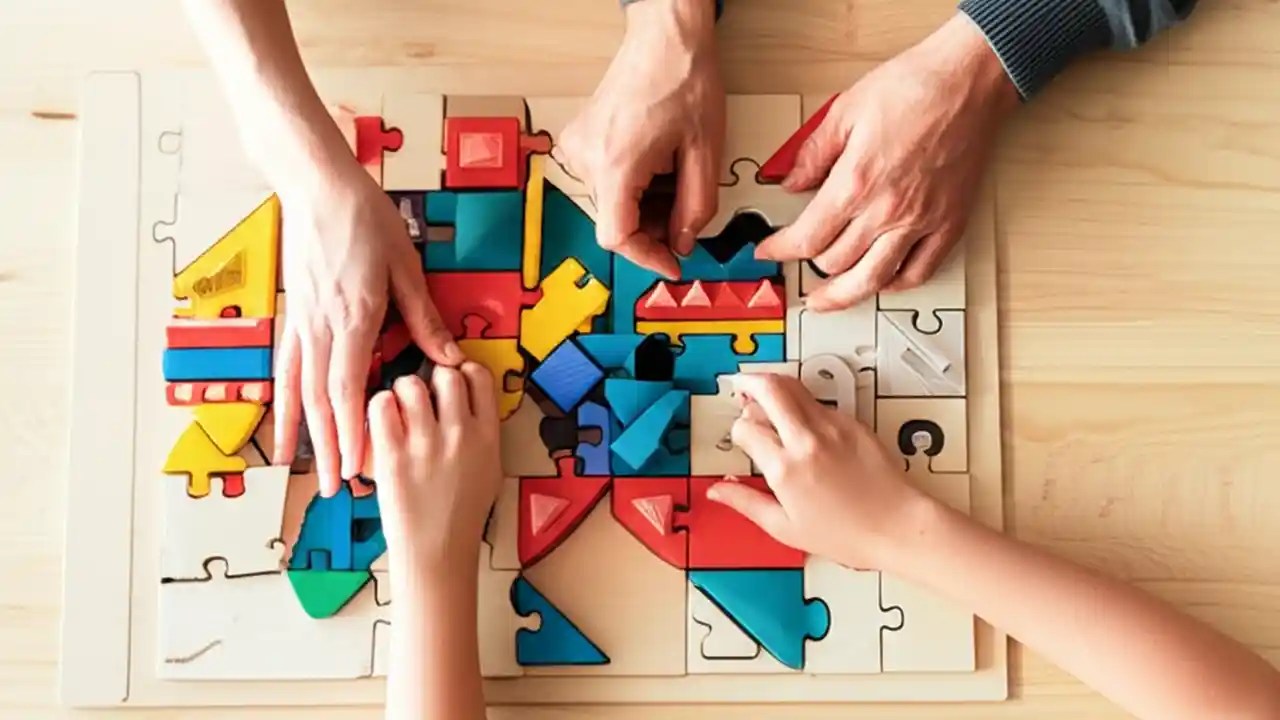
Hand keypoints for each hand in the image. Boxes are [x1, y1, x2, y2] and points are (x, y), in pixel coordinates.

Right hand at [272, 164, 462, 495]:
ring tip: (301, 468)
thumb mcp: (405, 267)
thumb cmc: (364, 220)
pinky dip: (284, 400)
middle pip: (321, 400)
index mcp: (353, 318)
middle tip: (336, 488)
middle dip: (329, 448)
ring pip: (298, 389)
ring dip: (302, 433)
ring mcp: (302, 322)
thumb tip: (449, 360)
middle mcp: (321, 327)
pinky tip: (284, 422)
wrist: (317, 186)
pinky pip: (286, 368)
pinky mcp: (294, 315)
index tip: (360, 467)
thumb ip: (424, 318)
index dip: (354, 431)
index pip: (350, 388)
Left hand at [369, 364, 501, 571]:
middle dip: (431, 380)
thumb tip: (470, 401)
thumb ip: (482, 432)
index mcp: (488, 435)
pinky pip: (381, 406)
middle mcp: (460, 434)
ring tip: (399, 409)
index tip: (452, 382)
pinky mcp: (393, 457)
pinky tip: (382, 422)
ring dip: (402, 391)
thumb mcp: (490, 468)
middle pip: (445, 374)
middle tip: (422, 398)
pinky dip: (379, 408)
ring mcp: (426, 444)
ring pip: (410, 384)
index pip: (479, 376)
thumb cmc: (463, 513)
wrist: (438, 551)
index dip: (462, 372)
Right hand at [557, 0, 723, 277]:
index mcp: (616, 163)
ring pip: (613, 203)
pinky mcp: (580, 140)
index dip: (646, 258)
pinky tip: (658, 165)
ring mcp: (579, 147)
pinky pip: (606, 181)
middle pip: (616, 220)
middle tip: (685, 212)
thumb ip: (695, 208)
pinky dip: (634, 185)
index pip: (618, 236)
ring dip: (646, 204)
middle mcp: (587, 157)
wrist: (664, 36)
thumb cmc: (683, 77)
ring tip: (675, 175)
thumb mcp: (705, 152)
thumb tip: (682, 242)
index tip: (671, 264)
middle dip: (654, 226)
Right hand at [706, 373, 931, 570]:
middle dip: (749, 382)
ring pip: (795, 387)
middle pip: (769, 388)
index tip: (742, 438)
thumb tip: (719, 492)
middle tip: (741, 386)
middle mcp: (807, 440)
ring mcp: (832, 427)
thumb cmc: (849, 534)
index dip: (738, 431)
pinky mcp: (853, 423)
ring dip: (776, 386)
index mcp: (785, 468)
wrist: (898, 527)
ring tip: (767, 396)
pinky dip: (805, 404)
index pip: (746, 428)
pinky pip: (820, 403)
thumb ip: (747, 503)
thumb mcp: (786, 527)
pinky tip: (803, 420)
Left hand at [756, 14, 1018, 310]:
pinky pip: (920, 271)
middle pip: (835, 263)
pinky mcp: (949, 224)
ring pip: (874, 279)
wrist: (968, 81)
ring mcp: (921, 221)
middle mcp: (887, 209)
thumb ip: (812, 154)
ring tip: (828, 300)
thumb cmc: (915, 87)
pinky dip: (896, 284)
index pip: (806, 237)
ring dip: (844, 296)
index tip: (769, 250)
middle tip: (797, 265)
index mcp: (855, 182)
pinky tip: (882, 282)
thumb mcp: (844, 111)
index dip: (780, 250)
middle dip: (808, 267)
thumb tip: (791, 182)